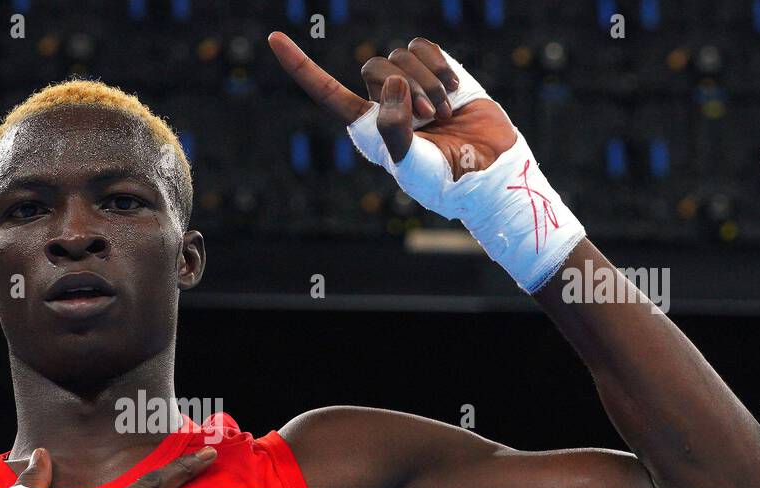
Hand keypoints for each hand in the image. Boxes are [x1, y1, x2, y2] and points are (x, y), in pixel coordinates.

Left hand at [268, 32, 514, 176]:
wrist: (486, 169)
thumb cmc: (443, 177)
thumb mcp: (410, 162)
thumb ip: (394, 125)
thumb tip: (390, 81)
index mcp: (365, 124)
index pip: (325, 90)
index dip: (299, 66)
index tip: (273, 39)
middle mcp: (383, 100)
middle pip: (373, 66)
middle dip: (406, 86)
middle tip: (431, 116)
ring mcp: (410, 82)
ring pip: (402, 55)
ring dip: (428, 82)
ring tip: (445, 113)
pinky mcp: (437, 69)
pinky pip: (424, 47)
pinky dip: (441, 67)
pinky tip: (455, 92)